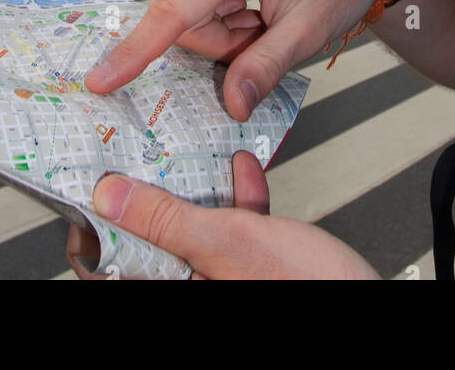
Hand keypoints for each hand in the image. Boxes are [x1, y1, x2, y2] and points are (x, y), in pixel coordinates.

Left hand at [65, 150, 378, 279]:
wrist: (366, 303)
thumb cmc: (305, 291)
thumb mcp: (224, 244)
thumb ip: (165, 219)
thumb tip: (110, 196)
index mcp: (175, 290)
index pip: (109, 265)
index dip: (93, 228)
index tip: (88, 186)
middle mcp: (195, 285)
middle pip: (149, 238)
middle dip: (148, 193)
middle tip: (135, 152)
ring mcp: (226, 275)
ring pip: (193, 226)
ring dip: (197, 186)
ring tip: (188, 150)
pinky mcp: (257, 265)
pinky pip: (235, 225)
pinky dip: (238, 195)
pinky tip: (242, 167)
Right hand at [85, 0, 407, 119]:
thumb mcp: (311, 29)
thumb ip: (265, 67)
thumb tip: (231, 104)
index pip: (174, 10)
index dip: (135, 51)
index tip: (100, 79)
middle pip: (186, 18)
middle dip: (222, 44)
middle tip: (267, 37)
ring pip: (193, 11)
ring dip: (227, 30)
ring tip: (270, 20)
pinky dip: (229, 14)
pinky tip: (261, 9)